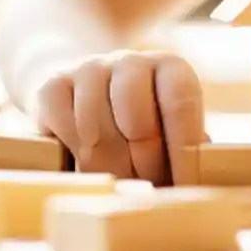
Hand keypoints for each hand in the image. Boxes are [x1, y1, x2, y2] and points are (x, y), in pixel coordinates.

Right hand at [29, 51, 207, 183]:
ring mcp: (90, 69)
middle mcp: (131, 61)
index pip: (180, 105)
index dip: (183, 152)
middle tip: (148, 190)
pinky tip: (85, 162)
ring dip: (109, 168)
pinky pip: (64, 126)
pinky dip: (74, 153)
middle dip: (146, 169)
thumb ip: (187, 149)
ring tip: (119, 183)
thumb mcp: (171, 129)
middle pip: (139, 124)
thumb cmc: (142, 122)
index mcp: (170, 68)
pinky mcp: (54, 83)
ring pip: (98, 132)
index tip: (184, 189)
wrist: (85, 90)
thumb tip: (196, 180)